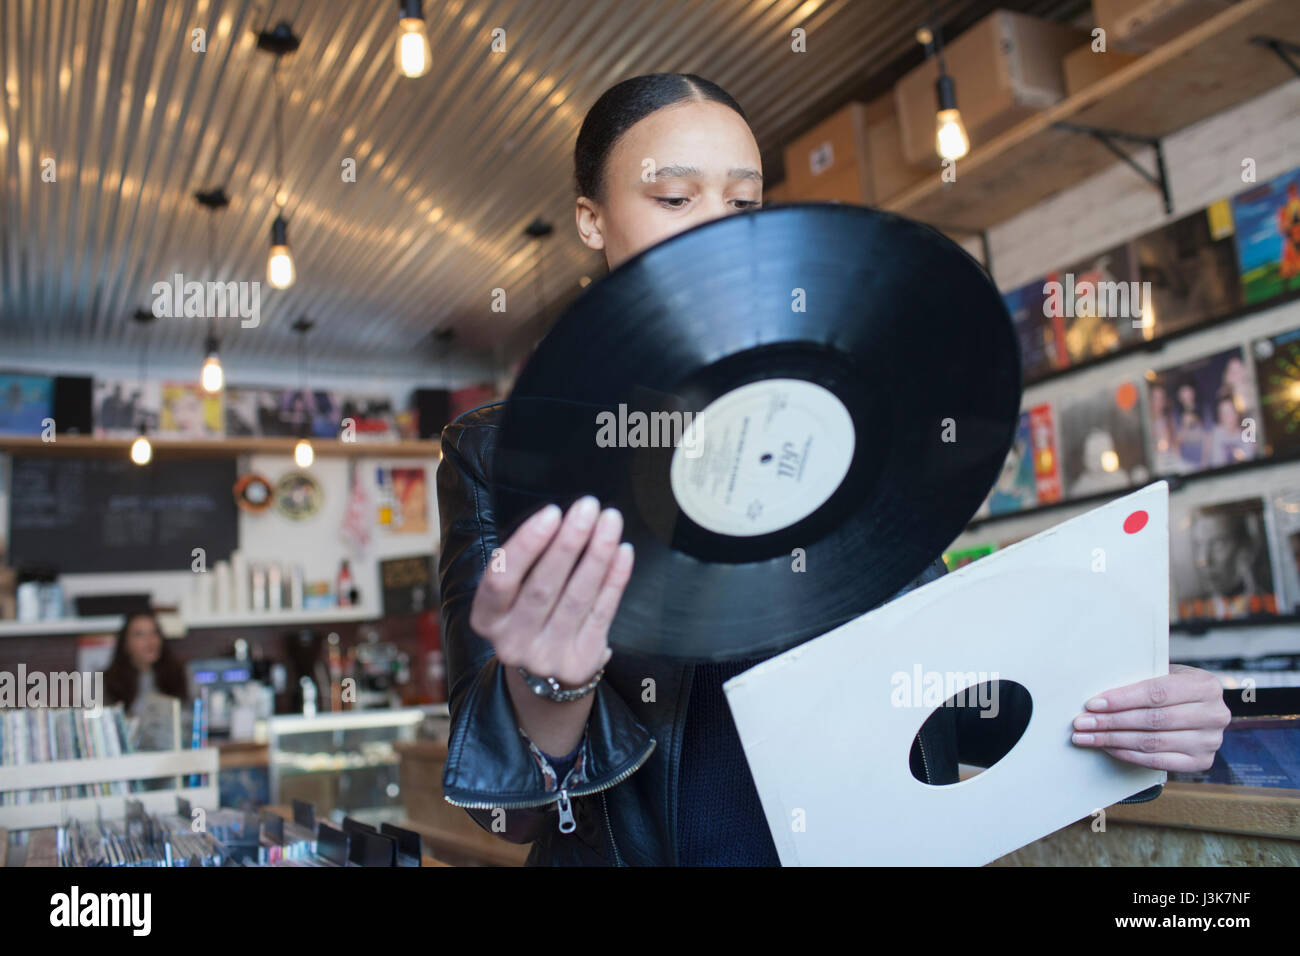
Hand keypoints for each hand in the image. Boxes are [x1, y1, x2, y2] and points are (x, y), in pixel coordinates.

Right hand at [470, 496, 633, 687]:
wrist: (543, 676)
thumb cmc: (527, 615)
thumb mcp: (512, 596)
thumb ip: (528, 565)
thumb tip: (564, 520)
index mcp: (486, 619)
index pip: (501, 580)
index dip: (526, 545)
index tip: (551, 513)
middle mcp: (512, 642)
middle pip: (542, 588)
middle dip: (568, 543)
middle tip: (588, 507)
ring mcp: (547, 656)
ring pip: (577, 599)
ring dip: (597, 555)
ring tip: (610, 521)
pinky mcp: (580, 662)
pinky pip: (602, 614)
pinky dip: (615, 580)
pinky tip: (623, 552)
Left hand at [1070, 664, 1230, 771]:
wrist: (1200, 709)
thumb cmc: (1174, 687)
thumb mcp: (1165, 674)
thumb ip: (1141, 680)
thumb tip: (1098, 695)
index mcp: (1206, 685)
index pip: (1156, 693)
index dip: (1122, 699)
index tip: (1092, 704)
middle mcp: (1215, 714)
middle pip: (1152, 720)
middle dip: (1111, 722)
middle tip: (1082, 723)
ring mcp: (1210, 741)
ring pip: (1152, 742)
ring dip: (1113, 740)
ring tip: (1086, 737)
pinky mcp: (1202, 762)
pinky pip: (1158, 761)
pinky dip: (1128, 754)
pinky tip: (1107, 748)